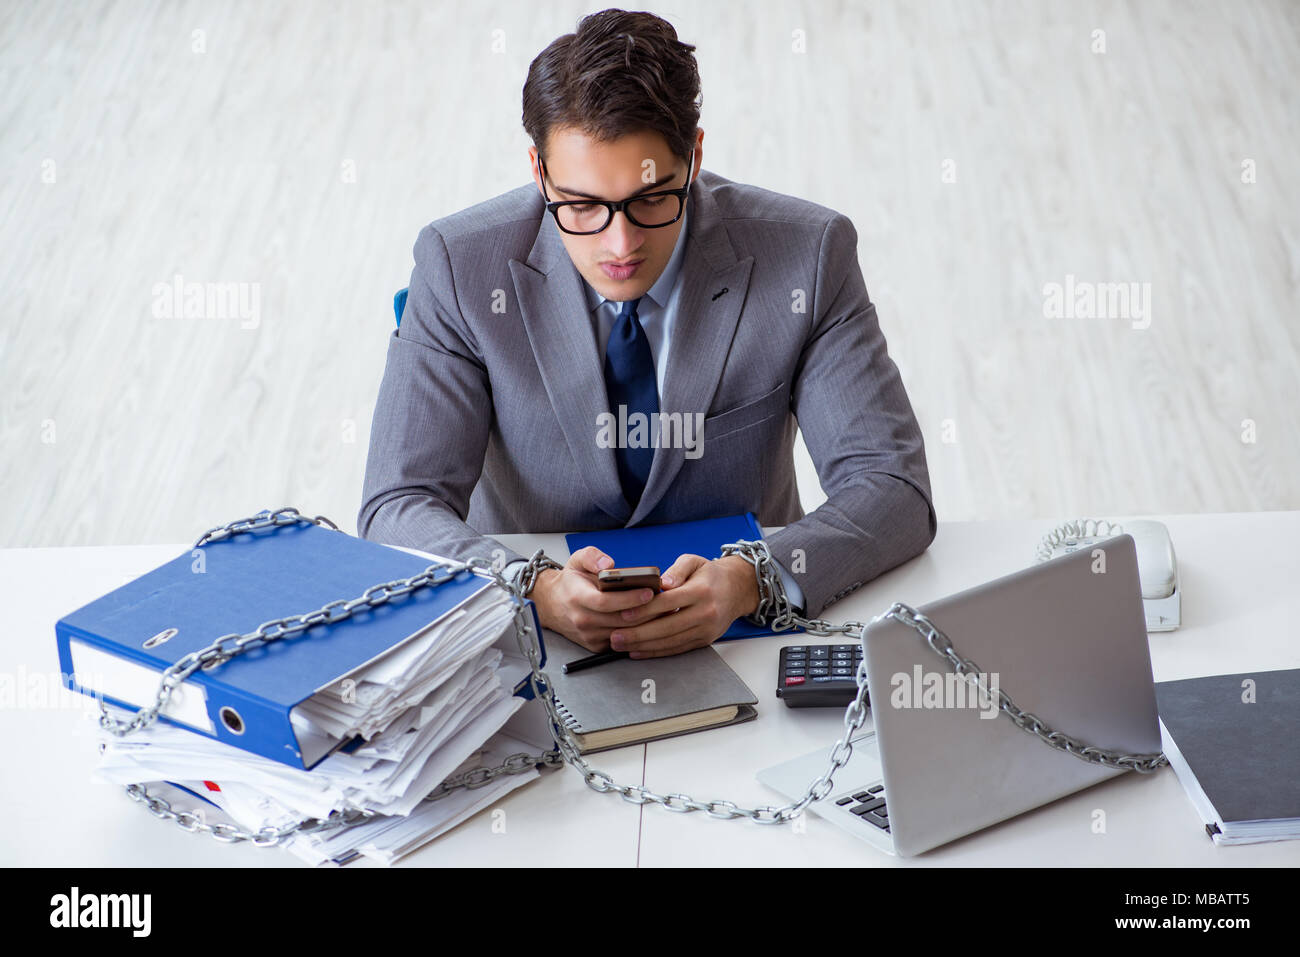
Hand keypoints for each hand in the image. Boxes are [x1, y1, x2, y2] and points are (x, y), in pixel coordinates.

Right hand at [529, 546, 659, 651]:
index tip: (649, 592)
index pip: (606, 602)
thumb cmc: (571, 582)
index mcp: (577, 598)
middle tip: (667, 602)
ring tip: (665, 611)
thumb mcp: (577, 559)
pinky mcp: (595, 645)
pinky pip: (622, 641)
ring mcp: (589, 635)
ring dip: (646, 624)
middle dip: (646, 612)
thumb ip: (592, 556)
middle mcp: (582, 620)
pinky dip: (638, 633)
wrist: (552, 604)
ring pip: (624, 633)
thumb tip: (609, 564)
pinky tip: (652, 622)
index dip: (629, 598)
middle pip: (620, 620)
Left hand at [607, 554, 759, 658]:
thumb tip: (661, 584)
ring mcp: (706, 629)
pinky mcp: (705, 640)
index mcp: (701, 591)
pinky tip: (638, 652)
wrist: (737, 589)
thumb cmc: (709, 574)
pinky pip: (678, 649)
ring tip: (621, 646)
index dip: (644, 609)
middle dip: (638, 634)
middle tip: (615, 637)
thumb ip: (676, 570)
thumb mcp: (694, 561)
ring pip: (670, 642)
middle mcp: (706, 612)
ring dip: (644, 646)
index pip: (668, 602)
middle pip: (667, 627)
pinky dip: (657, 652)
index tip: (623, 614)